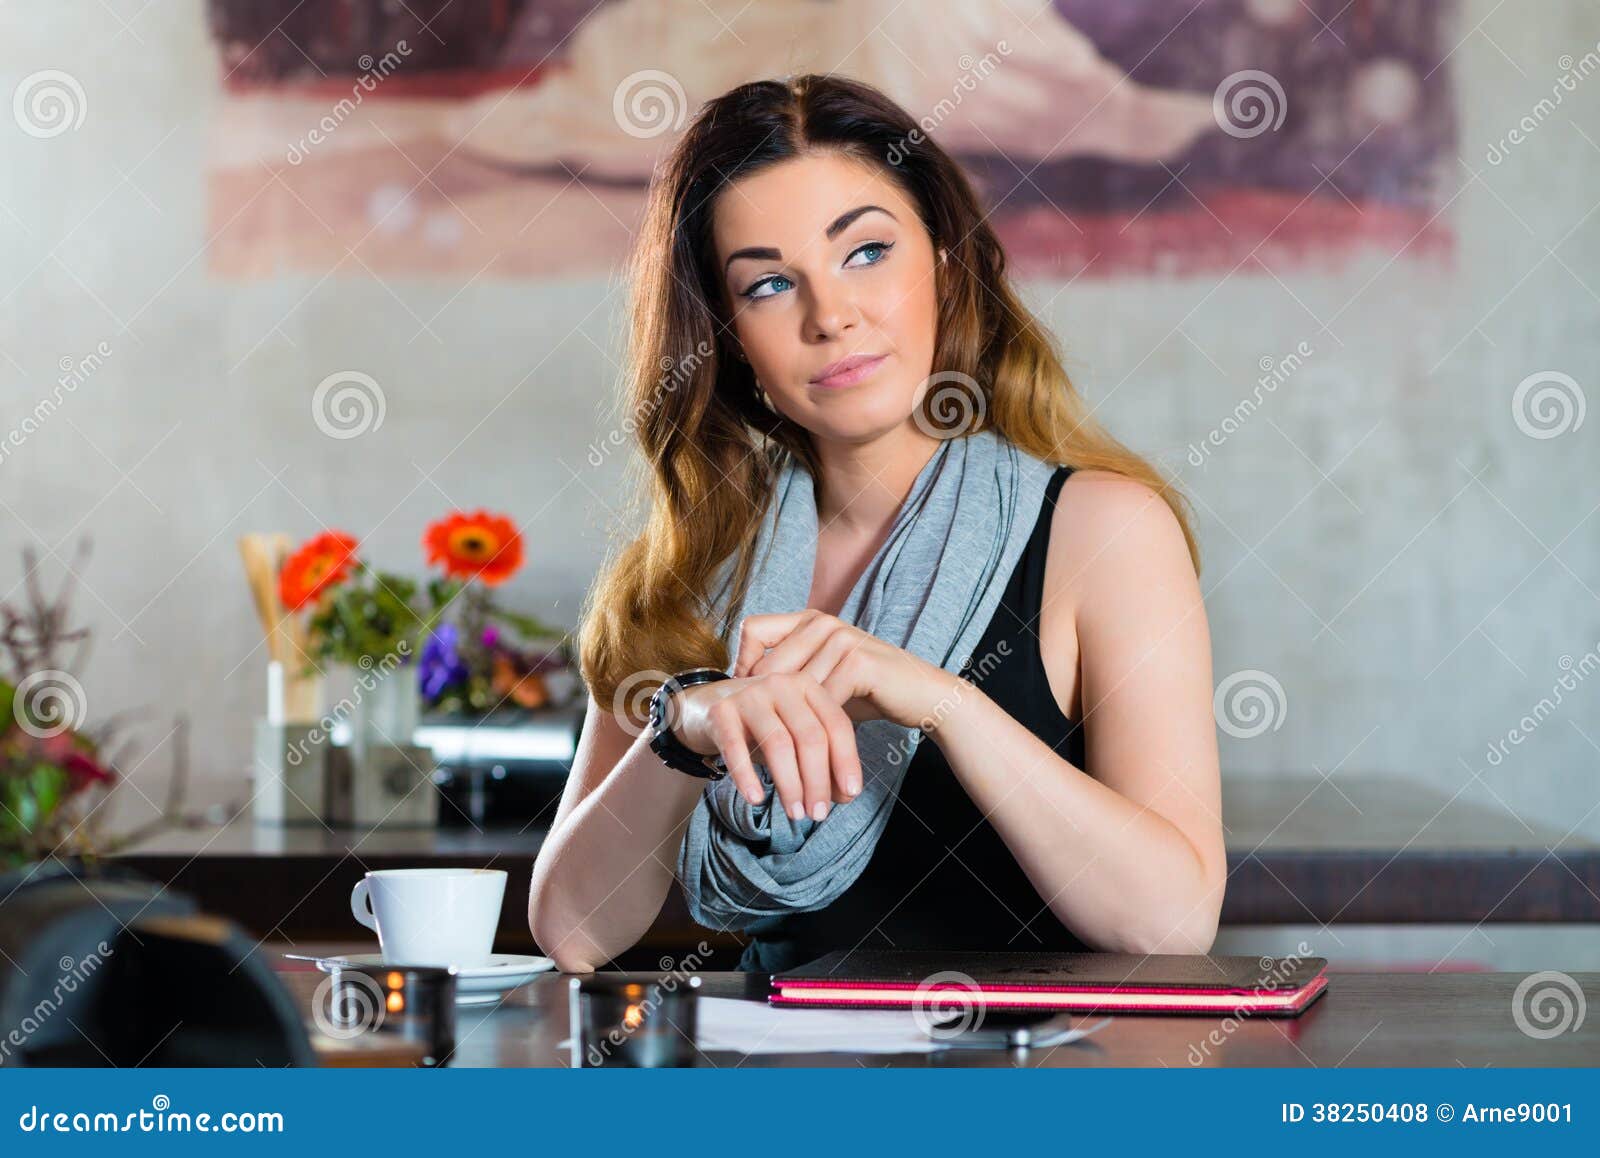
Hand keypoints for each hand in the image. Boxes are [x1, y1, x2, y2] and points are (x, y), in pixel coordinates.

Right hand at [668, 674, 863, 821]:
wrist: (713, 704)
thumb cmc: (766, 726)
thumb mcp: (798, 739)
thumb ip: (825, 763)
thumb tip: (846, 795)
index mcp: (809, 686)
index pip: (837, 725)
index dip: (846, 761)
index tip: (850, 794)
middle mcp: (782, 685)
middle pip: (810, 736)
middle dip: (818, 781)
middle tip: (817, 813)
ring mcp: (750, 695)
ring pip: (778, 743)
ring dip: (789, 784)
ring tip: (794, 812)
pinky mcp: (721, 711)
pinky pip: (735, 747)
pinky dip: (747, 776)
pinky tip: (756, 798)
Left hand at [731, 610, 964, 732]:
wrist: (922, 696)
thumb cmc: (868, 692)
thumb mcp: (820, 681)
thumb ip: (788, 681)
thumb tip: (740, 699)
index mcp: (807, 620)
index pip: (751, 629)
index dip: (741, 664)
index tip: (745, 698)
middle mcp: (821, 622)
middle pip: (767, 667)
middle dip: (761, 707)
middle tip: (759, 741)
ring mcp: (840, 638)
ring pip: (792, 689)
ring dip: (788, 726)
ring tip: (785, 753)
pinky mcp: (857, 661)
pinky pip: (821, 700)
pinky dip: (815, 728)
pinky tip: (816, 750)